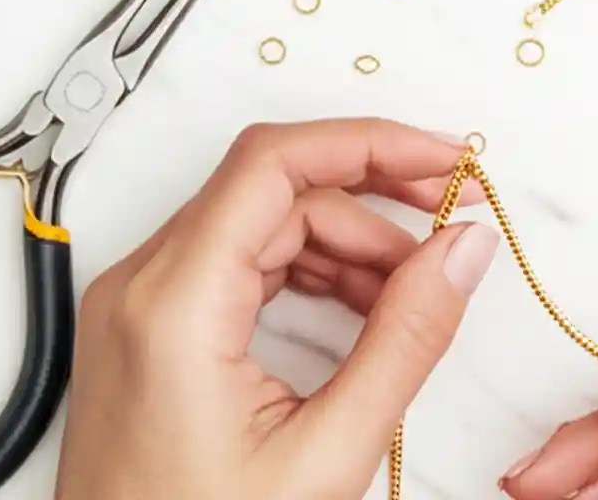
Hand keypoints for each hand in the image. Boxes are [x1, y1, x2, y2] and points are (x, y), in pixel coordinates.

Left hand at [54, 119, 499, 498]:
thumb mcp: (327, 453)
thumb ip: (405, 340)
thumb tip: (460, 251)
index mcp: (172, 306)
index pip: (273, 163)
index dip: (370, 144)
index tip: (443, 161)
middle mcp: (140, 287)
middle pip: (272, 191)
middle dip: (370, 203)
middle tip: (448, 229)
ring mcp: (137, 306)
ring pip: (257, 225)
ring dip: (343, 245)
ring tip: (410, 296)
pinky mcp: (149, 328)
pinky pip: (236, 266)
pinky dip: (306, 275)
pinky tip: (359, 313)